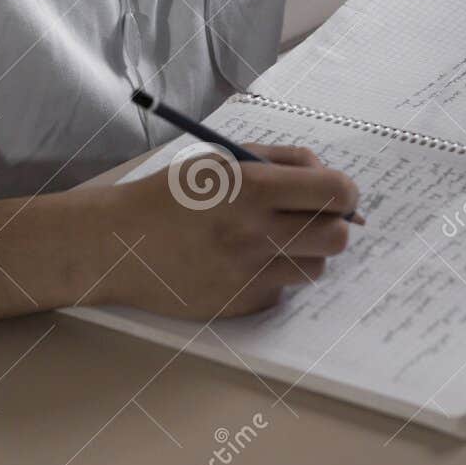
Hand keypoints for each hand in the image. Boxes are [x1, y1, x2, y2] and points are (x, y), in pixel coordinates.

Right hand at [98, 144, 361, 319]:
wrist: (120, 244)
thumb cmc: (174, 195)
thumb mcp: (224, 159)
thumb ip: (282, 161)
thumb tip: (332, 179)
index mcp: (252, 188)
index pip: (334, 192)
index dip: (345, 192)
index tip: (338, 194)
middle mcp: (254, 234)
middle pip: (337, 237)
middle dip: (334, 225)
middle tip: (315, 218)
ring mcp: (248, 275)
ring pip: (316, 268)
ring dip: (306, 253)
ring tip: (275, 240)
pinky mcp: (241, 305)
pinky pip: (283, 290)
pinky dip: (274, 276)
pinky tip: (243, 263)